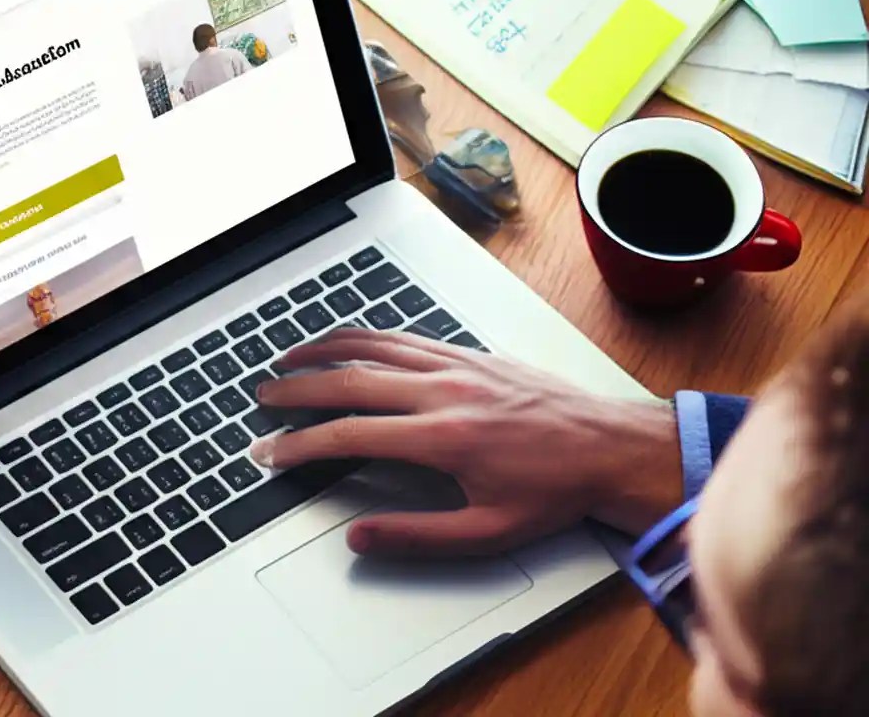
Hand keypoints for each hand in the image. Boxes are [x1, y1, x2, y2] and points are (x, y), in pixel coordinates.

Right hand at [249, 329, 682, 556]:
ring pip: (373, 346)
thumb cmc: (555, 492)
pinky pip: (405, 336)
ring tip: (288, 358)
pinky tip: (348, 342)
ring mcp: (456, 365)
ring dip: (324, 351)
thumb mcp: (487, 533)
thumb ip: (417, 535)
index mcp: (442, 438)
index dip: (301, 445)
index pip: (350, 436)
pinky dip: (365, 336)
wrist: (610, 448)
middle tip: (263, 398)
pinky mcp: (470, 354)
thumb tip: (360, 538)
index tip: (272, 453)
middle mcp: (443, 391)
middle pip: (350, 380)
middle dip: (297, 389)